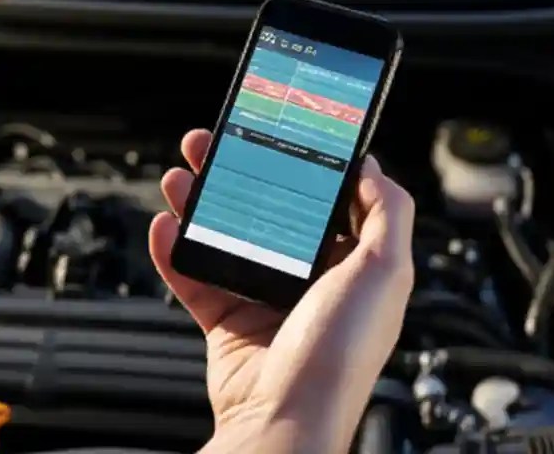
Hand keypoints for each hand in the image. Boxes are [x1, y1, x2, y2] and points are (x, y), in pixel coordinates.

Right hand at [149, 129, 415, 453]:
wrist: (284, 418)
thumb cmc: (339, 356)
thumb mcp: (386, 272)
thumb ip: (388, 212)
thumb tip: (370, 167)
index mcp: (353, 267)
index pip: (325, 202)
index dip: (298, 166)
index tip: (276, 135)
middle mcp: (309, 281)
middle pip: (267, 211)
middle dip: (237, 175)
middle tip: (213, 145)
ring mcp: (264, 300)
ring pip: (224, 236)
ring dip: (199, 203)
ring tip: (180, 175)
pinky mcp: (226, 322)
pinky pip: (193, 277)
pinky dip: (173, 251)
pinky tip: (165, 225)